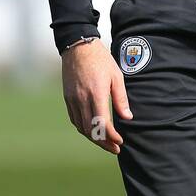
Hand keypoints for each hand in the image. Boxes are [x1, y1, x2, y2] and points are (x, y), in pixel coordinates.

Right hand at [61, 38, 132, 153]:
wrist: (78, 46)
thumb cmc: (101, 60)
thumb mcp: (117, 76)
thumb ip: (121, 99)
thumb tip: (128, 118)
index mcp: (96, 93)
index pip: (102, 124)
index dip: (111, 136)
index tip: (120, 141)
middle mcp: (81, 99)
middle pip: (90, 130)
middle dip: (103, 143)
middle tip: (115, 148)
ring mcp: (72, 99)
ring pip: (81, 127)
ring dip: (93, 138)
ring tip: (106, 142)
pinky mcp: (67, 98)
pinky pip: (74, 119)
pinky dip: (84, 128)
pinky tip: (93, 130)